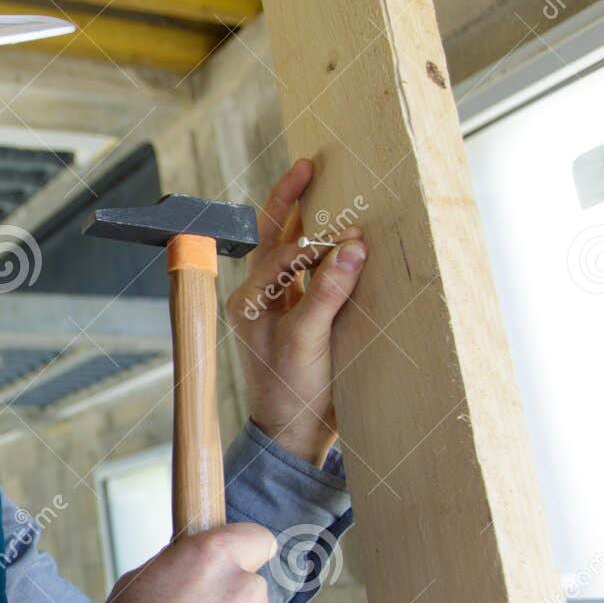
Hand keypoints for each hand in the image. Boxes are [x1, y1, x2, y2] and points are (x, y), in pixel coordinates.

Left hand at [227, 159, 366, 465]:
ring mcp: (278, 308)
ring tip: (327, 191)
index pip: (280, 252)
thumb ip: (327, 293)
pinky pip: (309, 276)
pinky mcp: (299, 318)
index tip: (354, 236)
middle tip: (309, 166)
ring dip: (308, 225)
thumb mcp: (309, 342)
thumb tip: (350, 245)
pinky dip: (325, 256)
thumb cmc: (293, 393)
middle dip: (289, 201)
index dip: (316, 241)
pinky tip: (343, 242)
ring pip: (290, 254)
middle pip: (272, 238)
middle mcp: (259, 300)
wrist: (296, 436)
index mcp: (249, 302)